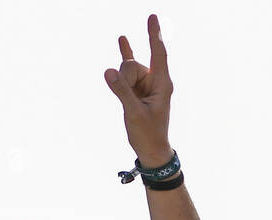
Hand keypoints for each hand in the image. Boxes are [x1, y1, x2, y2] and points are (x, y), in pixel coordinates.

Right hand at [104, 13, 173, 165]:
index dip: (154, 35)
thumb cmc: (148, 133)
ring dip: (122, 83)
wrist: (151, 149)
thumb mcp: (134, 113)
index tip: (153, 17)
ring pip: (126, 71)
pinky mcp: (138, 88)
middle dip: (125, 78)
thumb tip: (108, 71)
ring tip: (130, 103)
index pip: (158, 53)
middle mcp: (155, 80)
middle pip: (133, 65)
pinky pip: (128, 68)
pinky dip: (125, 55)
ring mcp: (146, 83)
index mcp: (162, 84)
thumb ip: (122, 92)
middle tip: (130, 101)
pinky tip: (123, 40)